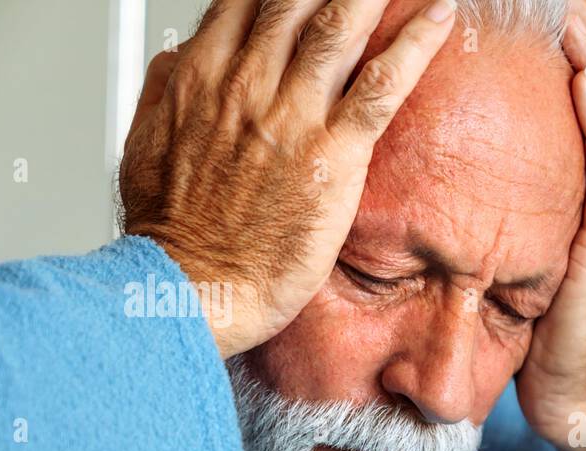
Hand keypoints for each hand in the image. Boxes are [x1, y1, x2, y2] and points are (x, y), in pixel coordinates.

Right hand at [120, 0, 457, 357]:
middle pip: (295, 1)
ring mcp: (291, 115)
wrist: (193, 286)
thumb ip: (167, 92)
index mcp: (201, 78)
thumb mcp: (145, 145)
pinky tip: (439, 17)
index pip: (245, 2)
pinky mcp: (332, 153)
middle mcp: (246, 84)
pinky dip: (416, 43)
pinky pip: (382, 83)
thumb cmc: (174, 234)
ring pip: (339, 26)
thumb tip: (181, 60)